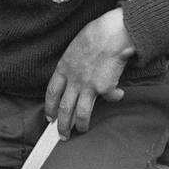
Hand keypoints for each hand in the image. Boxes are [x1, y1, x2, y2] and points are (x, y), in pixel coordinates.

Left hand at [45, 10, 135, 138]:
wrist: (112, 34)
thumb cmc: (96, 34)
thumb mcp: (75, 47)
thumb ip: (74, 64)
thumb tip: (78, 74)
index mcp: (64, 68)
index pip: (52, 93)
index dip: (50, 107)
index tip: (50, 117)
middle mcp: (73, 80)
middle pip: (64, 108)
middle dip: (62, 125)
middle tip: (62, 134)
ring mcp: (88, 86)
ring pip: (81, 113)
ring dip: (81, 125)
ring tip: (82, 129)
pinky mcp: (105, 89)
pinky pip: (110, 98)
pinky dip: (114, 97)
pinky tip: (118, 95)